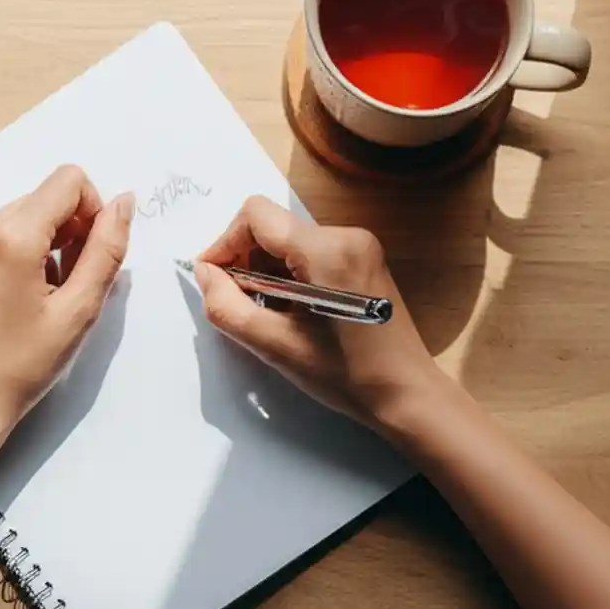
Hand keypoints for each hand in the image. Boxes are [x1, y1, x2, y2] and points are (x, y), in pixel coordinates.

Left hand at [0, 165, 133, 472]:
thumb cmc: (23, 365)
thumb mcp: (78, 310)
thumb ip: (106, 249)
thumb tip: (123, 202)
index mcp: (10, 236)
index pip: (68, 181)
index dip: (94, 211)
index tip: (91, 257)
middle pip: (45, 197)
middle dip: (71, 230)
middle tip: (73, 284)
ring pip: (24, 214)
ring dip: (48, 243)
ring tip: (47, 296)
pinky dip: (22, 251)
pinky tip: (22, 296)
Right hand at [195, 196, 445, 433]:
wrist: (404, 392)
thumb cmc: (345, 374)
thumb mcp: (275, 346)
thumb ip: (228, 307)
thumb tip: (205, 273)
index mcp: (326, 251)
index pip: (256, 215)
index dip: (225, 243)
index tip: (214, 280)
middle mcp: (346, 235)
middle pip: (274, 227)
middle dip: (246, 260)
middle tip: (240, 303)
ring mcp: (360, 245)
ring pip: (290, 240)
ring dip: (268, 270)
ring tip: (269, 312)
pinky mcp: (365, 258)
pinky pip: (312, 251)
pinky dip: (291, 274)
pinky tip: (293, 310)